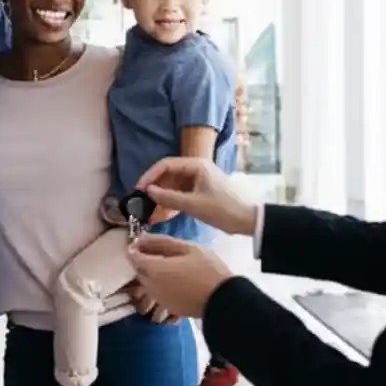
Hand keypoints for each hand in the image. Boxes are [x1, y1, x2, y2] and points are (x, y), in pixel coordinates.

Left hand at [127, 234, 233, 318]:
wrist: (223, 300)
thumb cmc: (207, 269)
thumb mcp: (188, 248)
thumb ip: (162, 242)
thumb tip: (142, 237)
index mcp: (154, 270)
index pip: (133, 257)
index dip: (135, 247)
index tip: (143, 241)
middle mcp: (152, 287)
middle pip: (139, 271)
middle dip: (144, 260)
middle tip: (158, 250)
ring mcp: (160, 300)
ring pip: (147, 283)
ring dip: (152, 273)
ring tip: (170, 264)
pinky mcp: (169, 308)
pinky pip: (158, 293)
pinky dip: (161, 284)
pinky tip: (176, 279)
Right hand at [136, 157, 258, 235]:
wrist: (247, 220)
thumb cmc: (223, 209)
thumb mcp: (194, 205)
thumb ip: (169, 198)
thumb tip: (148, 192)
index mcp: (196, 165)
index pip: (166, 164)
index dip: (150, 175)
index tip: (138, 189)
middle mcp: (196, 169)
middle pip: (168, 174)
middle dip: (155, 188)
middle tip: (141, 202)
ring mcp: (198, 180)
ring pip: (173, 185)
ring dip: (162, 197)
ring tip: (150, 211)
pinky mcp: (200, 191)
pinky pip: (180, 194)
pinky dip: (171, 203)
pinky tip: (162, 215)